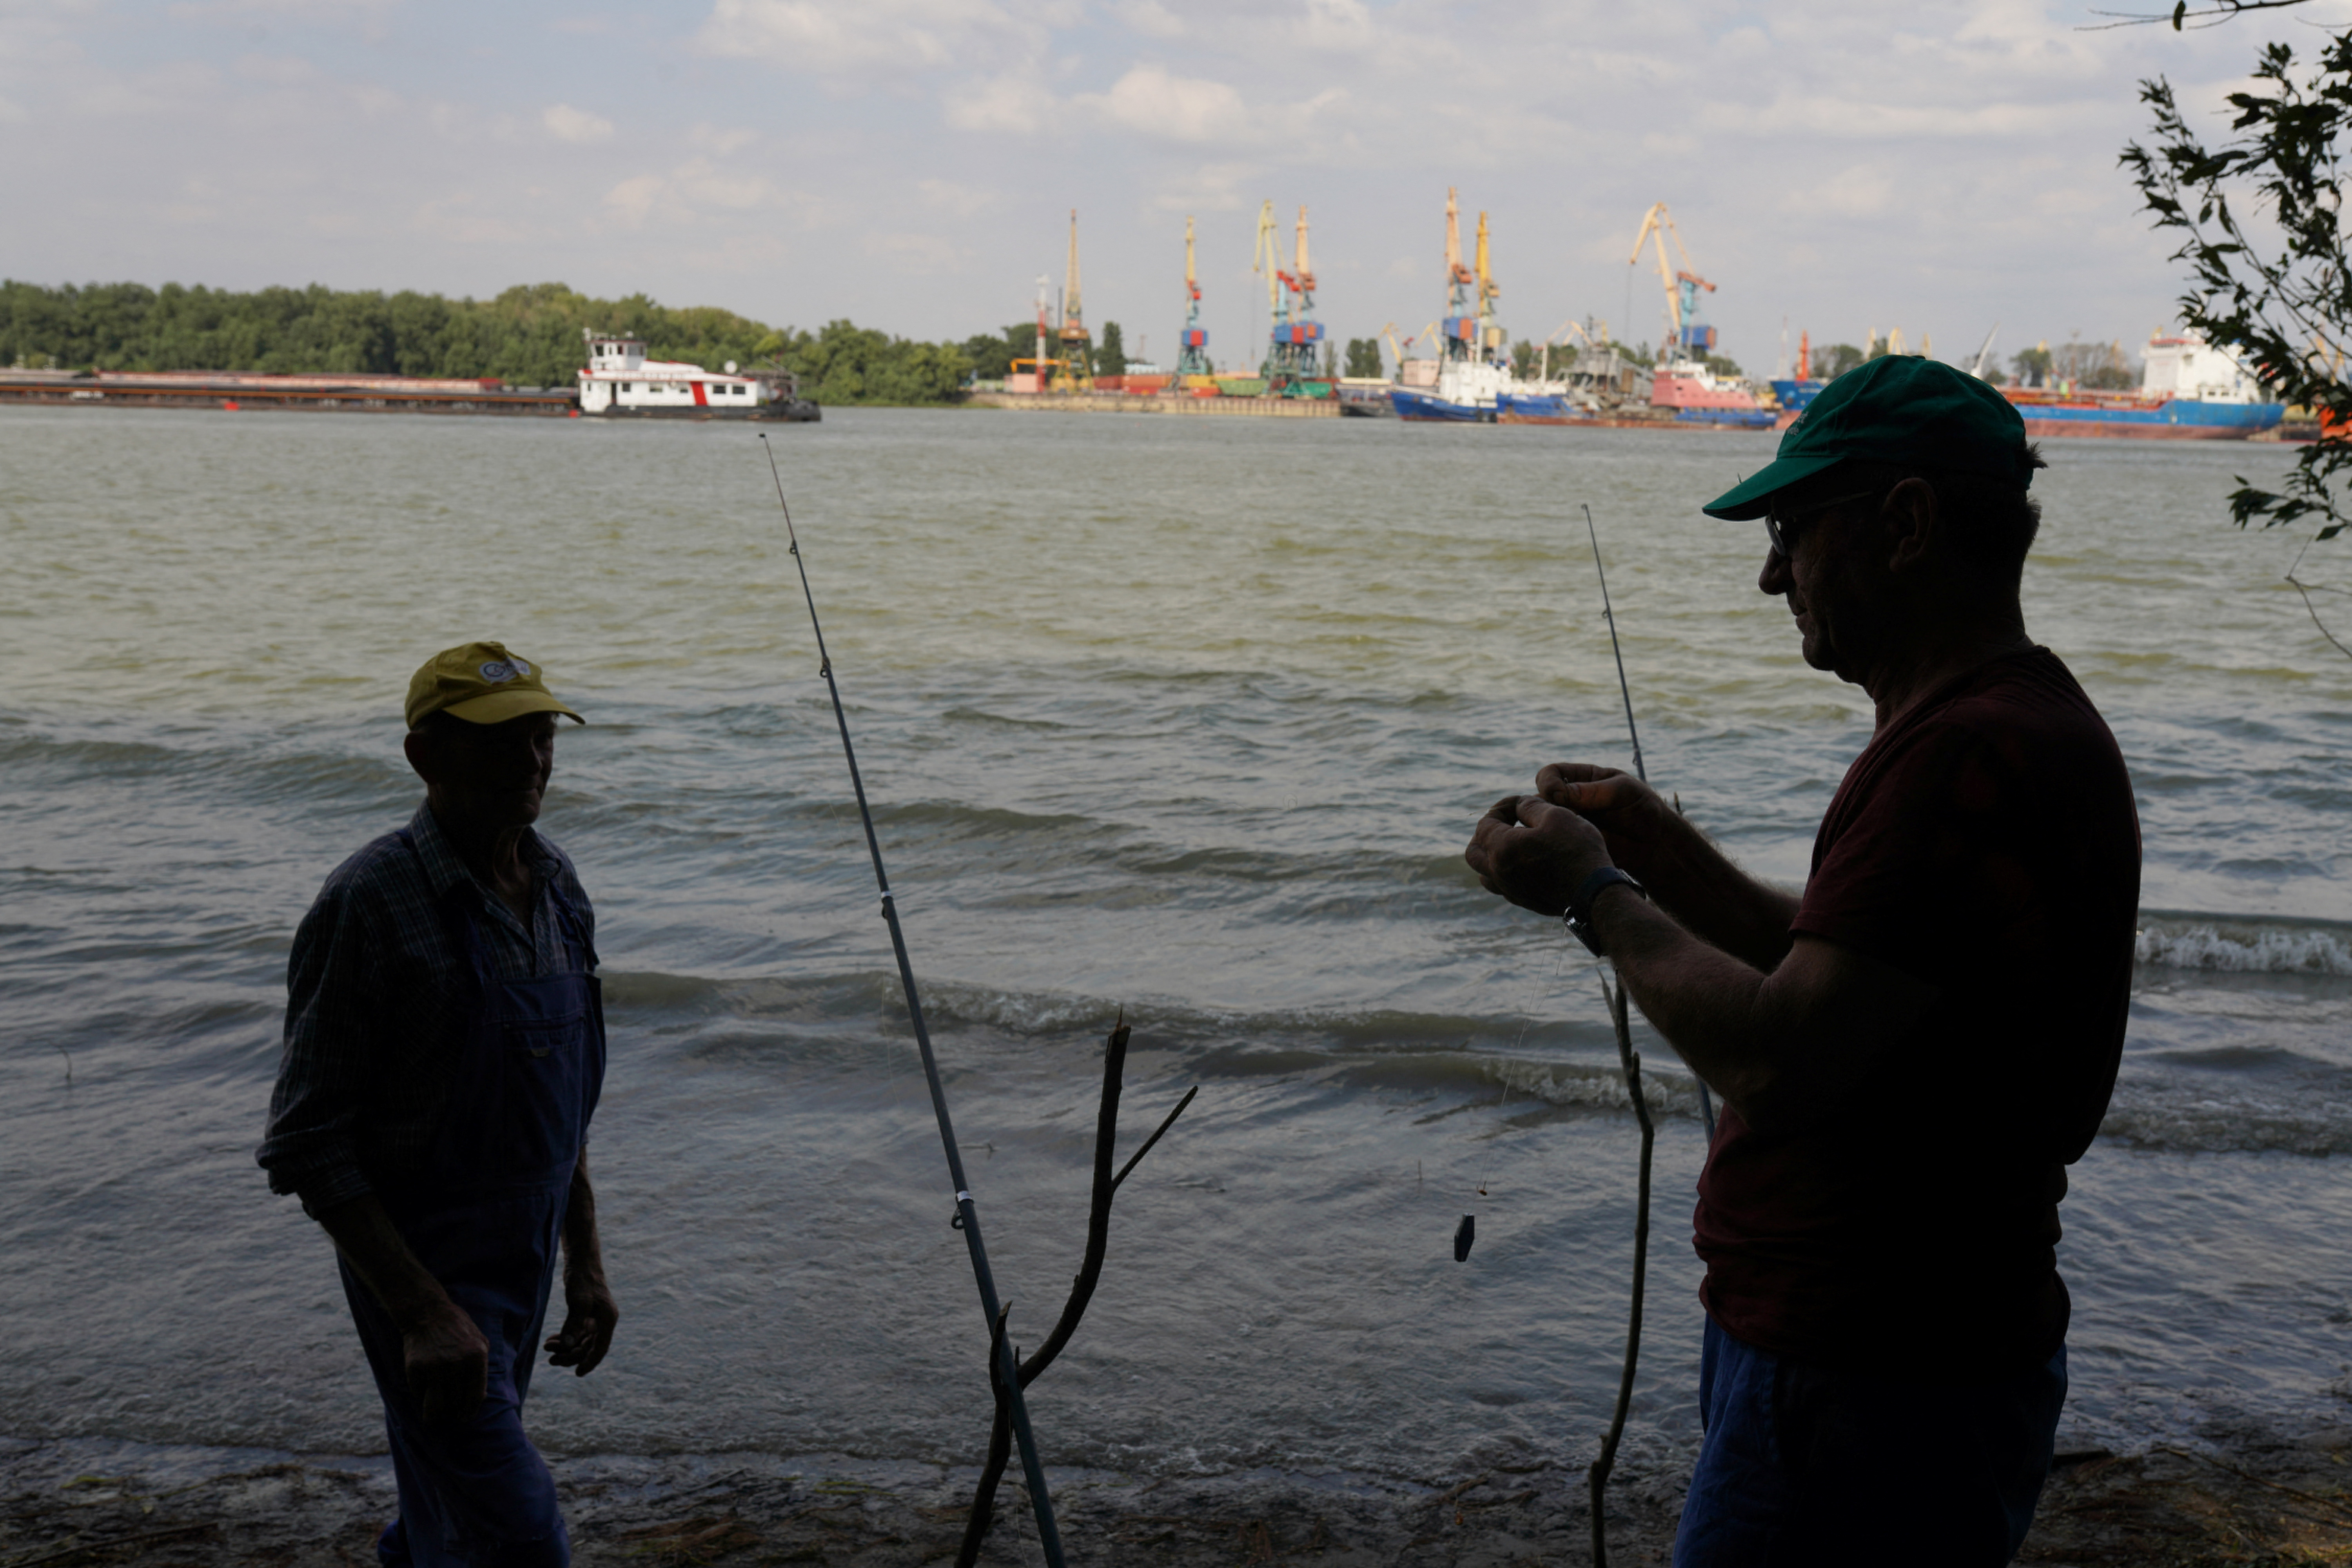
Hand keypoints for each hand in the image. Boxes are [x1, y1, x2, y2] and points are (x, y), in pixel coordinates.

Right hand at [402, 1299, 488, 1424]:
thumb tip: (481, 1398)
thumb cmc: (457, 1328)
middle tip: (451, 1415)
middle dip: (454, 1412)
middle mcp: (456, 1364)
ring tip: (435, 1417)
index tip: (465, 1416)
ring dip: (435, 1414)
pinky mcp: (415, 1368)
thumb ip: (482, 1368)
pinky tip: (423, 1390)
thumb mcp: (479, 1342)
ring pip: (435, 1405)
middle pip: (455, 1403)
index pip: (475, 1397)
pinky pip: (418, 1393)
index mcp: (476, 1358)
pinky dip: (421, 1395)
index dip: (470, 1411)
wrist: (427, 1313)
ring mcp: (434, 1367)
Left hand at [544, 1271, 618, 1375]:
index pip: (601, 1348)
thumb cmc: (582, 1279)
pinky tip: (551, 1339)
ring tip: (547, 1348)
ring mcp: (595, 1319)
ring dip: (565, 1348)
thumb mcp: (578, 1302)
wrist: (581, 1261)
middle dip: (569, 1355)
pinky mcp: (586, 1315)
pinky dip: (565, 1338)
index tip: (578, 1374)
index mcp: (607, 1320)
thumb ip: (573, 1325)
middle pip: (588, 1348)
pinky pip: (576, 1334)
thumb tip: (567, 1346)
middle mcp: (603, 1322)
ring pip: (581, 1342)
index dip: (590, 1362)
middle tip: (550, 1359)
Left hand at [1464, 794, 1611, 917]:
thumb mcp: (1556, 815)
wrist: (1595, 893)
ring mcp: (1510, 890)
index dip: (1500, 808)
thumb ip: (1530, 806)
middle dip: (1486, 833)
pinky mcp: (1524, 901)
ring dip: (1491, 855)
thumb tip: (1518, 805)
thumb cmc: (1577, 851)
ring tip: (1513, 843)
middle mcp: (1498, 872)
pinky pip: (1501, 885)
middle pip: (1474, 851)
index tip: (1518, 803)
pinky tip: (1526, 862)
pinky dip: (1505, 871)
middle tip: (1507, 823)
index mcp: (1502, 848)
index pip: (1485, 823)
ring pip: (1484, 873)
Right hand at [1535, 763, 1681, 869]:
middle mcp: (1568, 801)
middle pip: (1538, 800)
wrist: (1654, 843)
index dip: (1548, 783)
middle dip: (1546, 810)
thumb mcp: (1622, 791)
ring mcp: (1567, 824)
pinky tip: (1572, 850)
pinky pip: (1552, 846)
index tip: (1558, 795)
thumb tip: (1557, 793)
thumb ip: (1592, 791)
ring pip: (1540, 825)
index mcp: (1580, 779)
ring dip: (1549, 830)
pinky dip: (1556, 847)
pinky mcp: (1570, 846)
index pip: (1549, 774)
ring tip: (1572, 837)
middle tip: (1566, 821)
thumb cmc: (1643, 809)